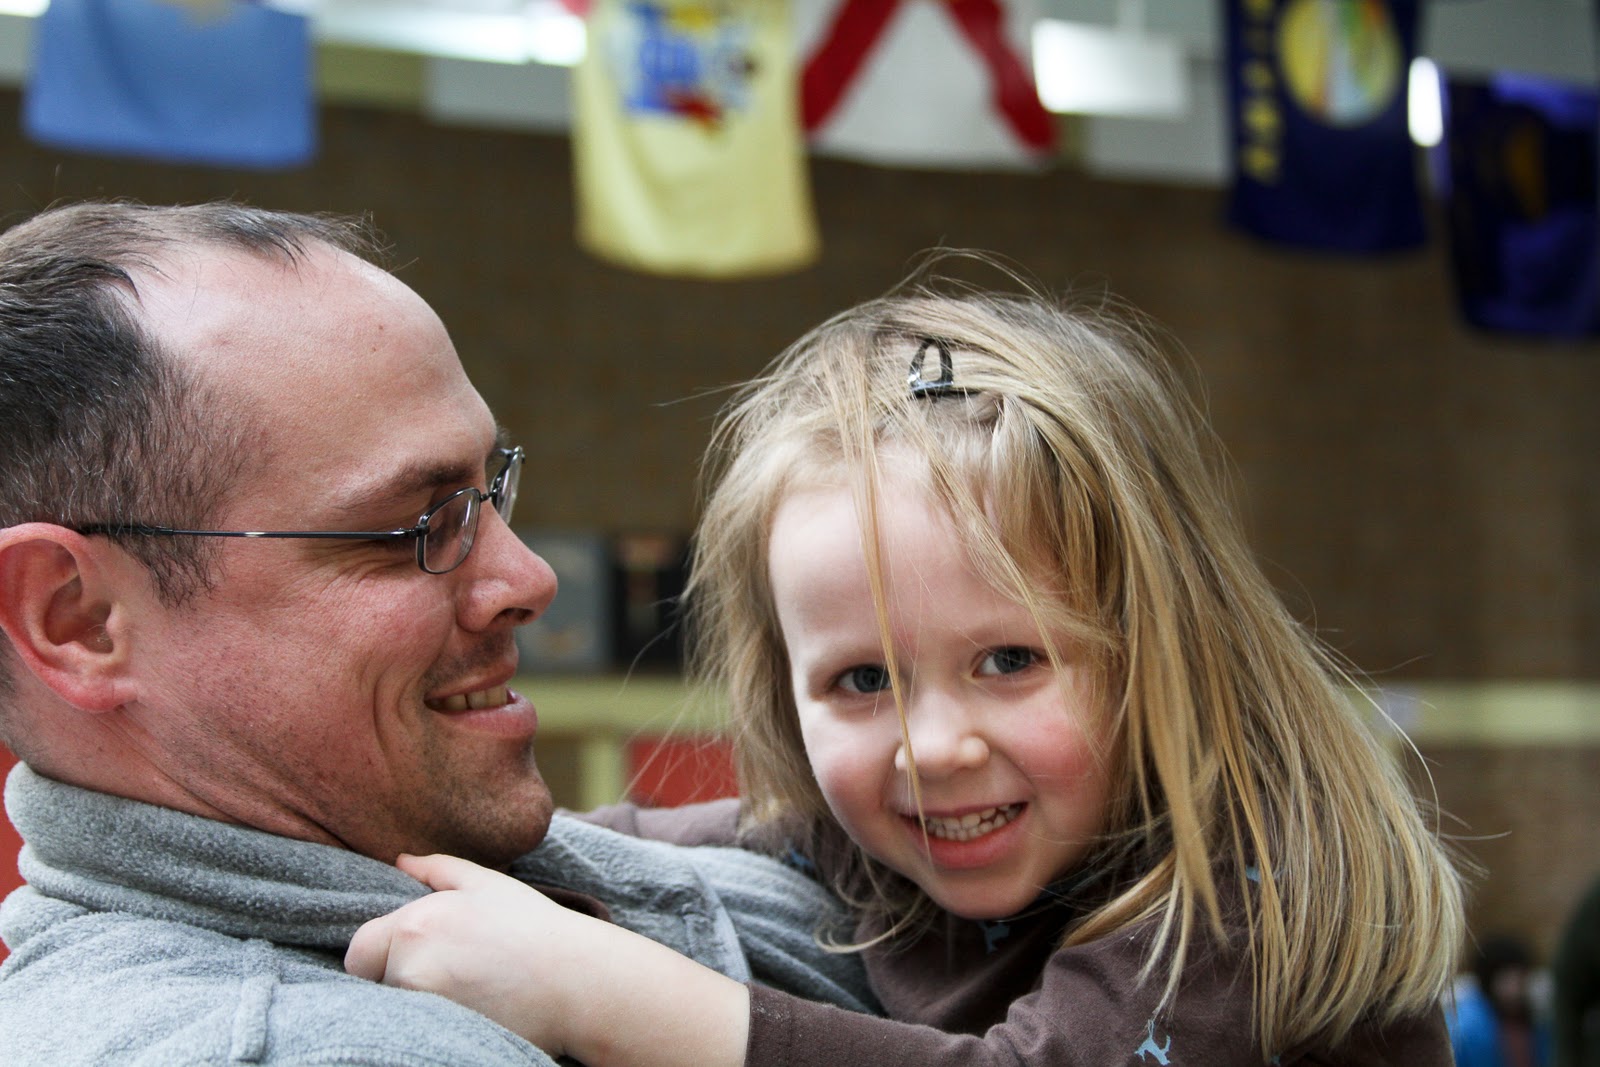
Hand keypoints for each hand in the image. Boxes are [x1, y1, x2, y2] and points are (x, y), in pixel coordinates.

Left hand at [345, 853, 586, 1055]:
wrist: (576, 981)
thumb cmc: (533, 926)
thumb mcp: (487, 883)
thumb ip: (436, 868)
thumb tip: (400, 861)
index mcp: (414, 926)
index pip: (359, 952)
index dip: (379, 952)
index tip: (410, 952)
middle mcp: (409, 970)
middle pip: (377, 982)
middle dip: (400, 975)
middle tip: (448, 968)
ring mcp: (424, 1009)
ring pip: (399, 1006)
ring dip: (420, 998)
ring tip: (465, 986)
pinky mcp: (440, 1036)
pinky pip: (418, 1027)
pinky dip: (436, 1018)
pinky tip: (470, 1006)